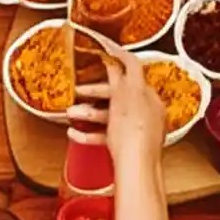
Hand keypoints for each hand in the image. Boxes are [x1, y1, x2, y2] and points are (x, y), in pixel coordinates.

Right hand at [66, 48, 164, 172]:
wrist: (136, 168)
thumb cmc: (133, 131)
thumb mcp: (123, 96)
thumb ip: (118, 77)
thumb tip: (113, 62)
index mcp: (148, 95)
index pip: (134, 68)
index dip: (118, 58)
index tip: (103, 50)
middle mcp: (146, 111)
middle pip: (118, 94)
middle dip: (95, 93)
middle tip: (78, 90)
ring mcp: (137, 129)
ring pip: (110, 115)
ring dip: (88, 113)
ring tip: (71, 113)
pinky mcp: (127, 147)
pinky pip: (106, 135)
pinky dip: (90, 133)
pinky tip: (75, 133)